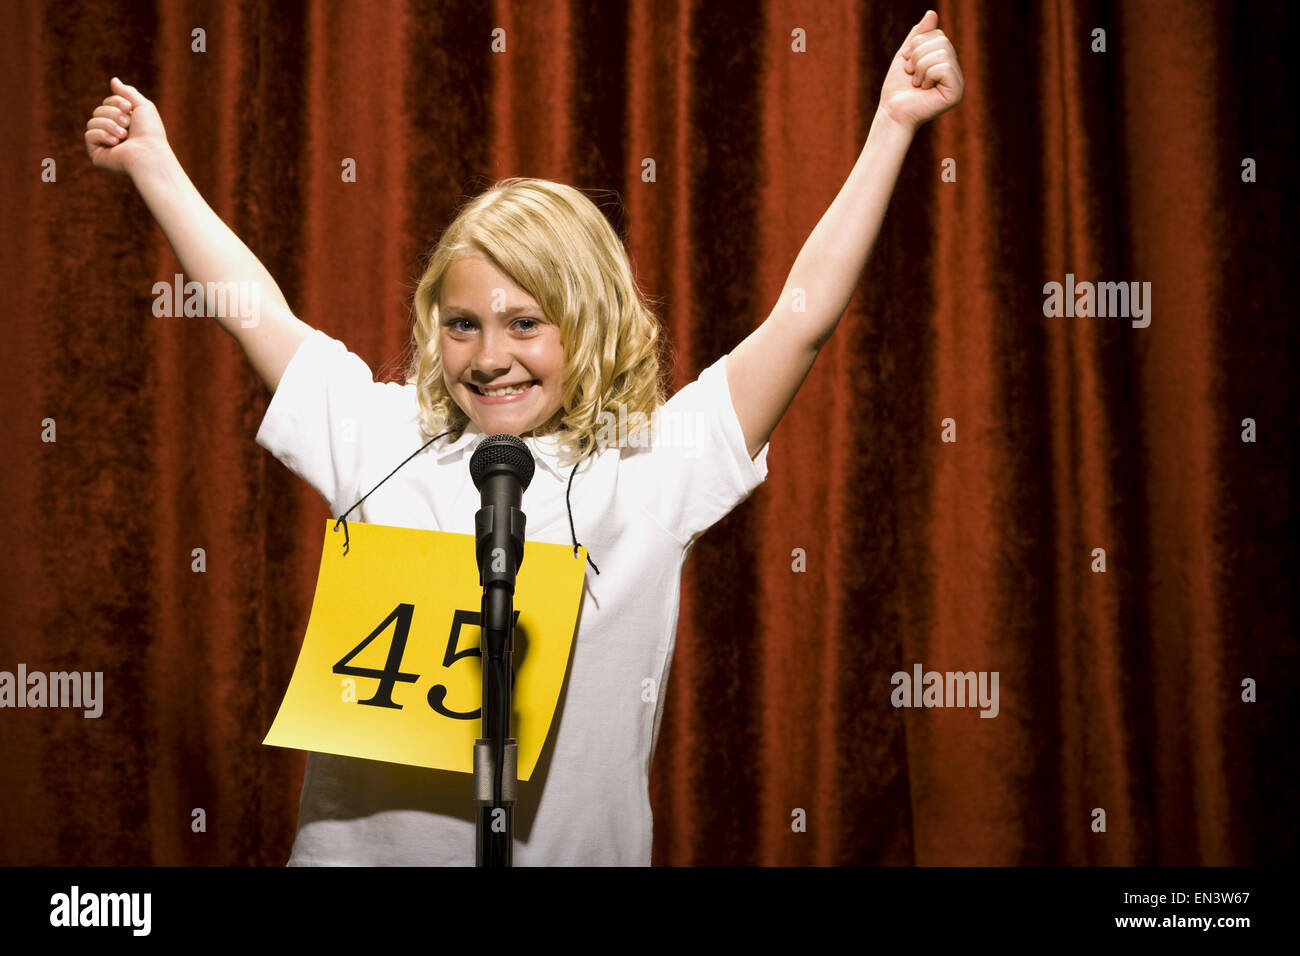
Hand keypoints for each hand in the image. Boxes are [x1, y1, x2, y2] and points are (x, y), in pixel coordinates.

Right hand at [84, 77, 170, 175]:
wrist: (149, 154)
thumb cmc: (150, 132)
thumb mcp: (142, 106)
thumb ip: (127, 93)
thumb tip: (114, 80)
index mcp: (123, 122)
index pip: (107, 103)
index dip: (116, 102)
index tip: (129, 108)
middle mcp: (113, 133)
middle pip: (98, 111)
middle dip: (113, 114)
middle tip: (128, 124)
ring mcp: (104, 144)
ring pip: (92, 122)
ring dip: (109, 125)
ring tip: (124, 135)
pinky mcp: (97, 154)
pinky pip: (88, 135)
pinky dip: (102, 135)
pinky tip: (115, 143)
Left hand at [878, 10, 964, 132]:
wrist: (892, 112)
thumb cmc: (897, 88)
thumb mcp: (906, 55)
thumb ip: (919, 35)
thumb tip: (932, 13)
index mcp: (944, 60)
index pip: (937, 34)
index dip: (917, 45)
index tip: (907, 64)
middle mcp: (954, 70)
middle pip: (942, 41)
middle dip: (918, 55)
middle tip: (911, 74)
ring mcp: (957, 81)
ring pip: (943, 52)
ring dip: (921, 66)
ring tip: (917, 83)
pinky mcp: (956, 92)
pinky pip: (945, 67)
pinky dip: (928, 74)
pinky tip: (924, 89)